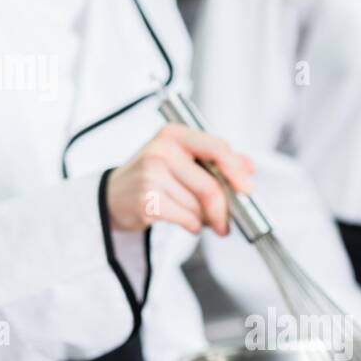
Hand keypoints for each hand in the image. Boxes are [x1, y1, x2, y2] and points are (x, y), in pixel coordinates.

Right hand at [106, 124, 254, 234]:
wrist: (112, 196)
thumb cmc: (150, 176)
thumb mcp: (180, 158)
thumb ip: (215, 160)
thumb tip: (248, 166)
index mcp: (173, 134)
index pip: (217, 148)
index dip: (236, 171)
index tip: (247, 189)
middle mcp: (161, 150)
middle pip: (210, 186)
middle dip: (224, 209)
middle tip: (226, 222)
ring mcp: (151, 175)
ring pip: (199, 206)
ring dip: (205, 219)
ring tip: (196, 217)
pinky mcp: (146, 199)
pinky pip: (187, 219)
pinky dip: (192, 225)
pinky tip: (185, 221)